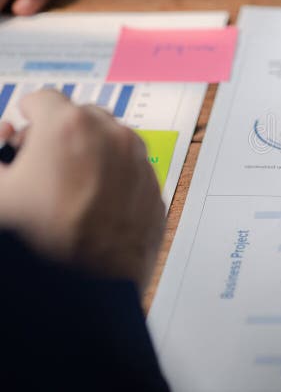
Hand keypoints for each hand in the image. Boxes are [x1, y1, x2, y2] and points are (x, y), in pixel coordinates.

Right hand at [0, 90, 164, 292]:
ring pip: (113, 142)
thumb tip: (8, 135)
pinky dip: (115, 179)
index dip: (27, 116)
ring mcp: (141, 165)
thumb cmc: (38, 245)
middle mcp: (114, 139)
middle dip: (61, 133)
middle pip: (83, 116)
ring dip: (91, 154)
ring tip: (67, 188)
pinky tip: (93, 206)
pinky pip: (133, 171)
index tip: (24, 128)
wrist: (84, 294)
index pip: (44, 98)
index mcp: (70, 127)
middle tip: (41, 163)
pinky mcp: (155, 193)